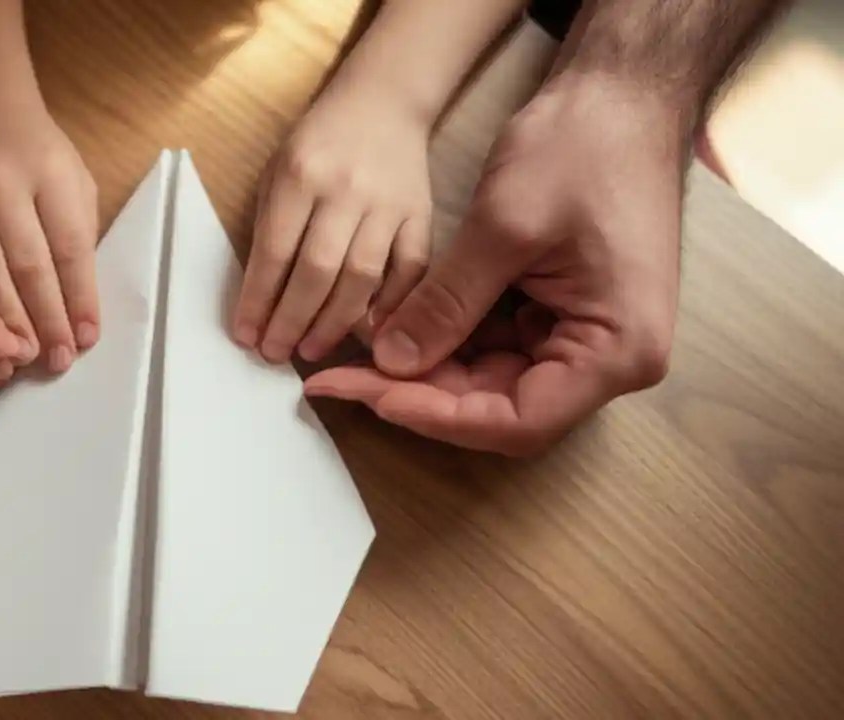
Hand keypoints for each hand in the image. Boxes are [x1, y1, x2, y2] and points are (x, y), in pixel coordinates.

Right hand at [0, 100, 97, 373]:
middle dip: (43, 319)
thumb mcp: (76, 180)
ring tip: (21, 358)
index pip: (69, 245)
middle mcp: (2, 187)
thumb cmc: (41, 152)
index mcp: (49, 173)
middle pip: (26, 264)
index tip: (88, 339)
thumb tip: (77, 308)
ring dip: (3, 322)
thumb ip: (77, 236)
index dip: (79, 297)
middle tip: (56, 361)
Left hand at [232, 80, 431, 362]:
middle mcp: (345, 191)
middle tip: (276, 354)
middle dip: (292, 321)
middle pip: (318, 272)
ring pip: (362, 278)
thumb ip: (270, 227)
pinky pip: (410, 271)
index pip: (275, 252)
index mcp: (300, 175)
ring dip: (334, 324)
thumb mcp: (276, 172)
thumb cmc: (317, 145)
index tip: (246, 336)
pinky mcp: (422, 215)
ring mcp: (388, 205)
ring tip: (311, 350)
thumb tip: (261, 299)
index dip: (258, 301)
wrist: (382, 103)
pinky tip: (367, 333)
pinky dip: (391, 306)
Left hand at [307, 75, 682, 454]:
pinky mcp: (558, 317)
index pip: (518, 421)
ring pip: (490, 384)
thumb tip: (388, 362)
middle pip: (501, 408)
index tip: (371, 393)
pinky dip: (443, 342)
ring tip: (351, 359)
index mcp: (618, 350)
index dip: (438, 415)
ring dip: (424, 372)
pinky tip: (390, 332)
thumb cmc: (581, 149)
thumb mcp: (502, 227)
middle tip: (340, 378)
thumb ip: (446, 302)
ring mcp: (583, 340)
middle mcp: (608, 359)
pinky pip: (494, 349)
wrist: (619, 98)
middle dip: (419, 394)